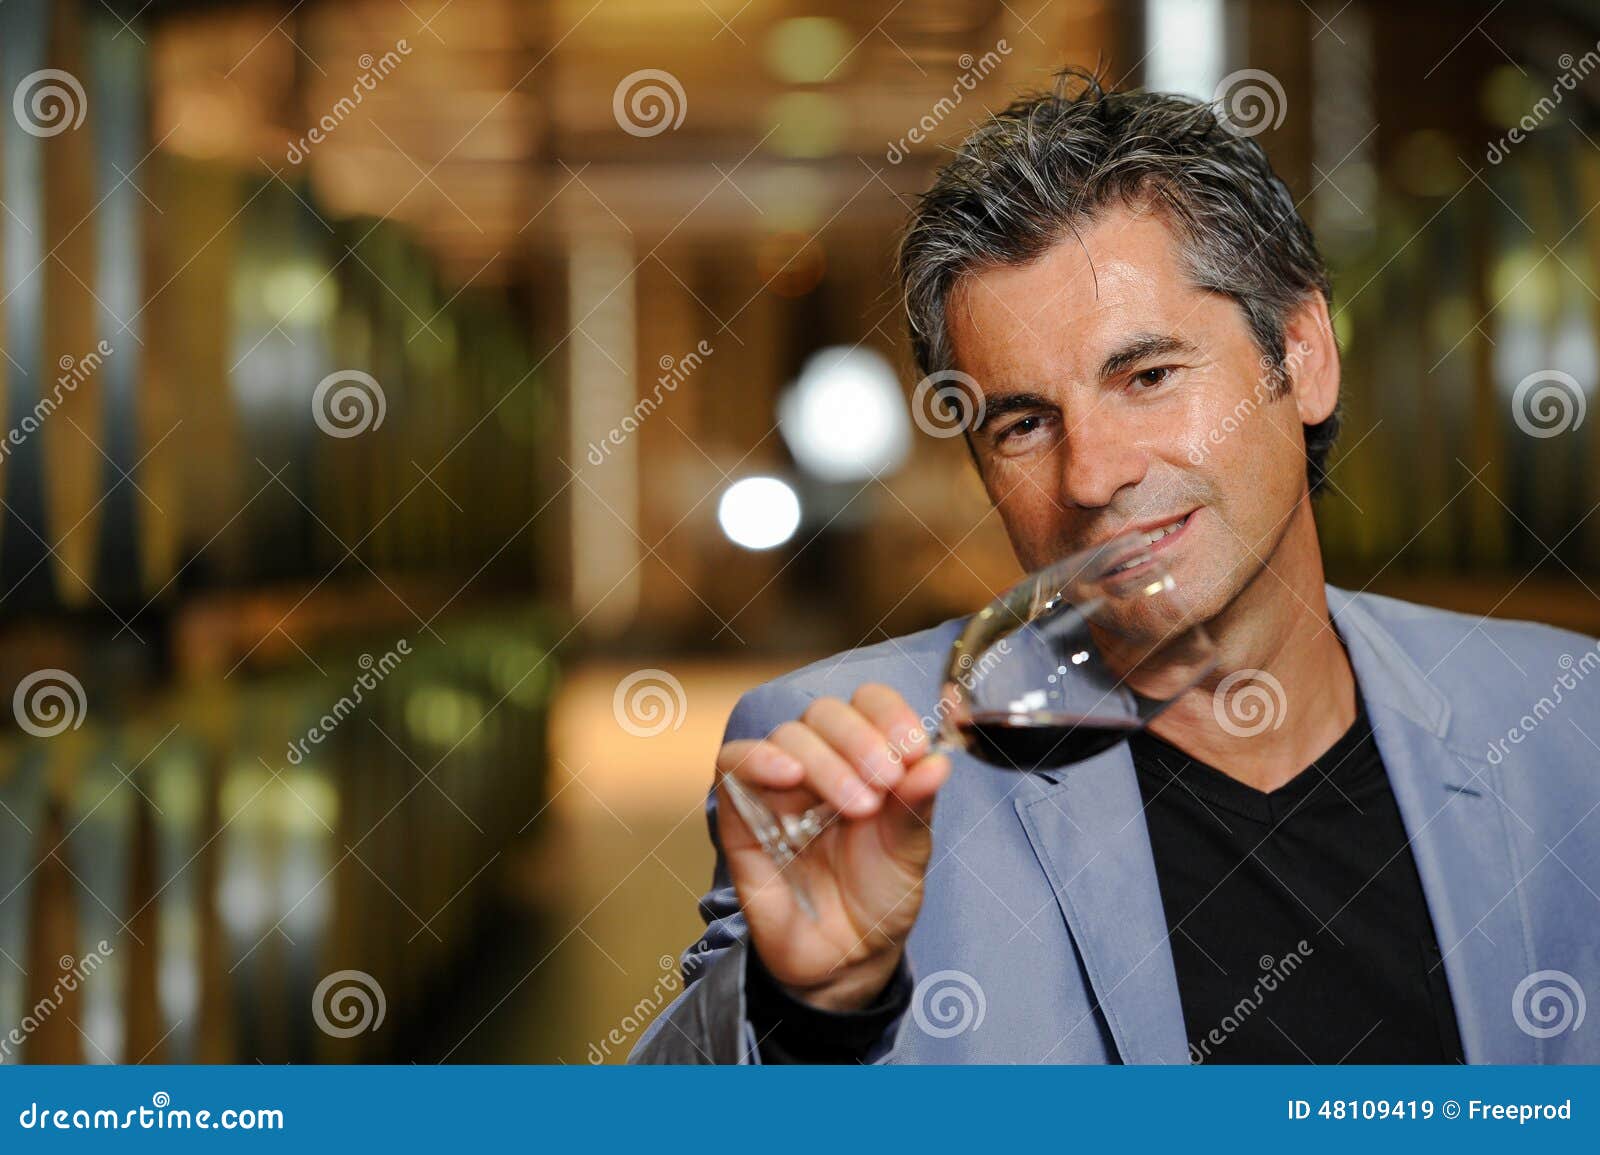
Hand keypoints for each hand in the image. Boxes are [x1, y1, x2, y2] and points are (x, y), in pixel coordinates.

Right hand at [714, 683, 952, 1011]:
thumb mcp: (910, 851)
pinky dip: (759, 758)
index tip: (913, 747)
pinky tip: (791, 777)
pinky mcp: (741, 811)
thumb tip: (939, 761)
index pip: (869, 702)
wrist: (845, 959)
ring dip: (827, 762)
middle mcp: (822, 761)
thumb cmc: (879, 896)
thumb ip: (917, 804)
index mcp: (867, 756)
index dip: (889, 713)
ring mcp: (779, 784)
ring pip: (789, 736)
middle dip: (860, 740)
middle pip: (826, 713)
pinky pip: (734, 761)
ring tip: (858, 806)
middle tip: (885, 781)